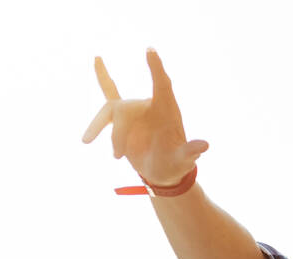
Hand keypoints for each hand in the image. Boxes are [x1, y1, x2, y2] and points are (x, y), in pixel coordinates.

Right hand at [80, 48, 208, 187]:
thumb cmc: (176, 164)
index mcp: (168, 111)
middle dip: (118, 133)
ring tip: (88, 142)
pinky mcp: (123, 116)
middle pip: (126, 108)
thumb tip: (204, 145)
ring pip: (111, 110)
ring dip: (99, 126)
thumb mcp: (183, 160)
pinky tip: (97, 59)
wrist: (163, 172)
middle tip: (117, 156)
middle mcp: (151, 106)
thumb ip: (190, 152)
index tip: (151, 51)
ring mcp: (136, 110)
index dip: (157, 69)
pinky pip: (110, 91)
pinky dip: (103, 76)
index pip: (163, 86)